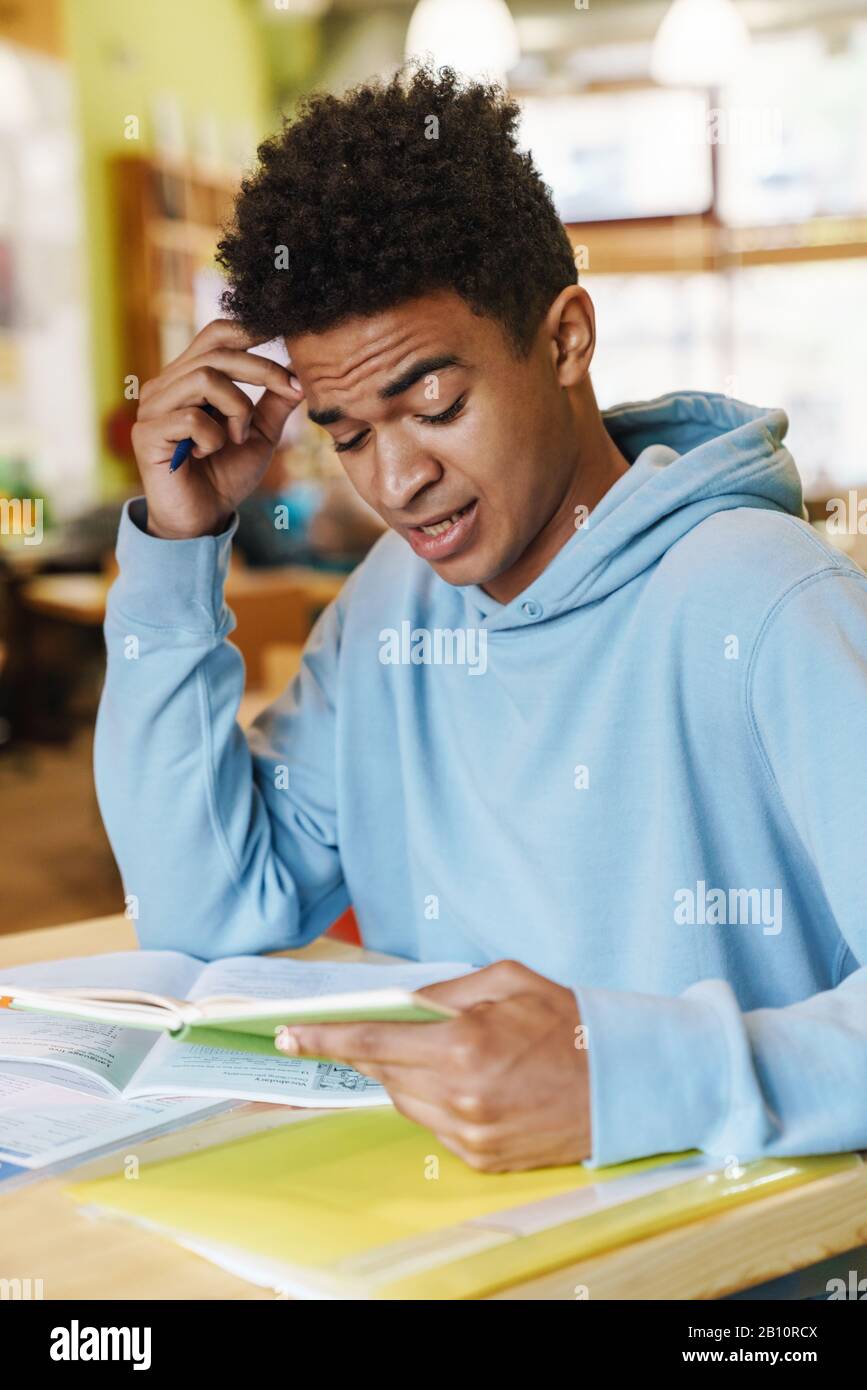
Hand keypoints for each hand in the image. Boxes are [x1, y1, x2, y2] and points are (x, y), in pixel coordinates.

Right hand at [131, 319, 303, 539]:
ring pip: (205, 379)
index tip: (284, 333)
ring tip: (238, 438)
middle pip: (217, 352)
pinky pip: (192, 418)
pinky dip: (212, 437)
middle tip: (292, 390)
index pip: (216, 336)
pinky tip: (205, 454)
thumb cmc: (226, 475)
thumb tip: (297, 373)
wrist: (202, 519)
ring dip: (237, 408)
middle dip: (262, 369)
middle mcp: (166, 385)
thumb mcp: (259, 435)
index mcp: (190, 378)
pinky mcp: (146, 434)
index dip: (249, 329)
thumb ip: (273, 403)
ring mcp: (152, 407)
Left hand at [276, 959, 591, 1170]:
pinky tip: (475, 1083)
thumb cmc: (568, 1023)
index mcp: (463, 1044)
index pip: (372, 1042)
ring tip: (454, 1053)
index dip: (325, 1038)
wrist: (624, 1085)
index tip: (289, 1033)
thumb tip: (401, 1004)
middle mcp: (460, 1095)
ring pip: (406, 1101)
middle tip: (395, 1033)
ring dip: (411, 1075)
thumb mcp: (509, 981)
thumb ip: (447, 990)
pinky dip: (439, 1101)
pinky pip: (434, 1126)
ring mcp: (469, 1133)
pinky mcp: (481, 1158)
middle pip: (384, 1073)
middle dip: (380, 1049)